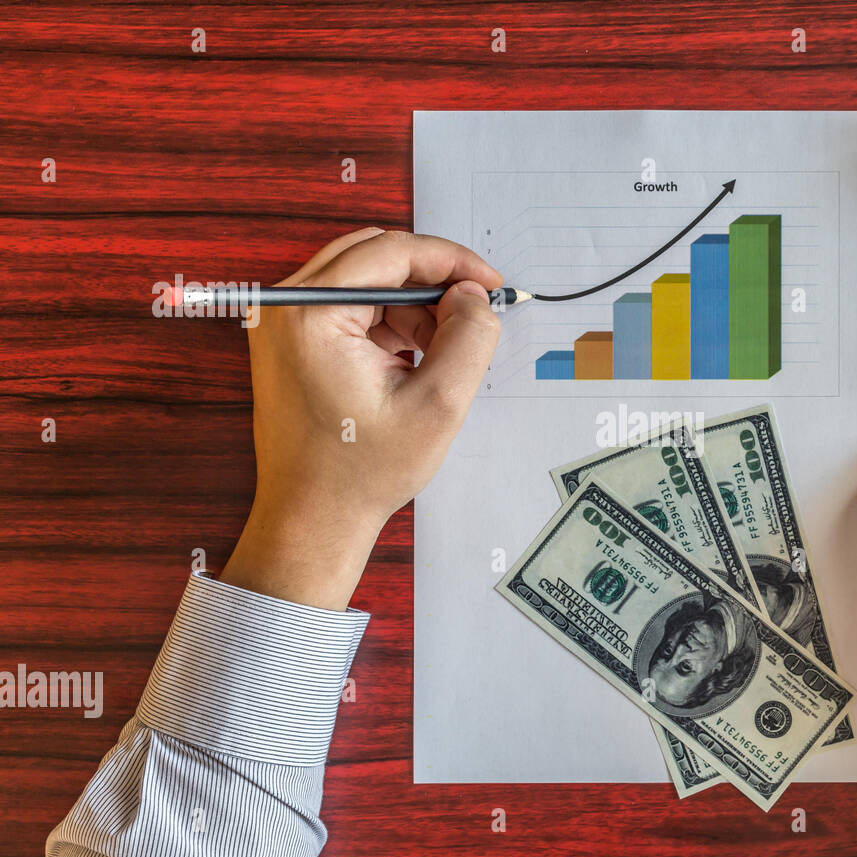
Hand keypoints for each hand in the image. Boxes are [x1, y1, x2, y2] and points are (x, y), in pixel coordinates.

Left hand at [221, 228, 501, 609]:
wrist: (312, 519)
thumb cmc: (362, 472)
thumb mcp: (437, 406)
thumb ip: (469, 338)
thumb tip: (474, 295)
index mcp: (310, 313)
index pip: (391, 252)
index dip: (450, 260)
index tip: (491, 284)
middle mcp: (284, 306)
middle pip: (374, 256)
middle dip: (431, 280)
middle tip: (473, 312)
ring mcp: (280, 322)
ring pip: (364, 279)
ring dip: (411, 304)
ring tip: (442, 352)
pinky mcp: (289, 340)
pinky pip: (349, 306)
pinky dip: (388, 321)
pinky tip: (414, 360)